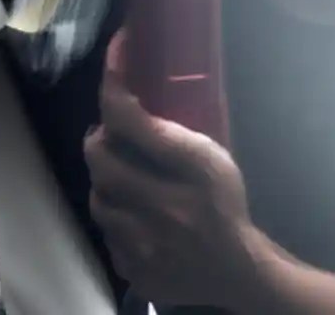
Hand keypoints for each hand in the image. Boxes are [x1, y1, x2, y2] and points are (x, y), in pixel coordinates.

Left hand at [85, 35, 266, 311]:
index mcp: (191, 172)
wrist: (237, 272)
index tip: (112, 62)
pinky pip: (105, 232)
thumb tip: (127, 99)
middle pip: (99, 158)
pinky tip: (131, 213)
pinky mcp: (131, 270)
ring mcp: (143, 245)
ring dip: (104, 180)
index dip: (114, 85)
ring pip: (97, 197)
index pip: (133, 121)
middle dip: (99, 138)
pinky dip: (113, 216)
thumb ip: (172, 133)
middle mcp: (162, 209)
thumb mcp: (211, 159)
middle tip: (110, 133)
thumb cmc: (224, 206)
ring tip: (121, 175)